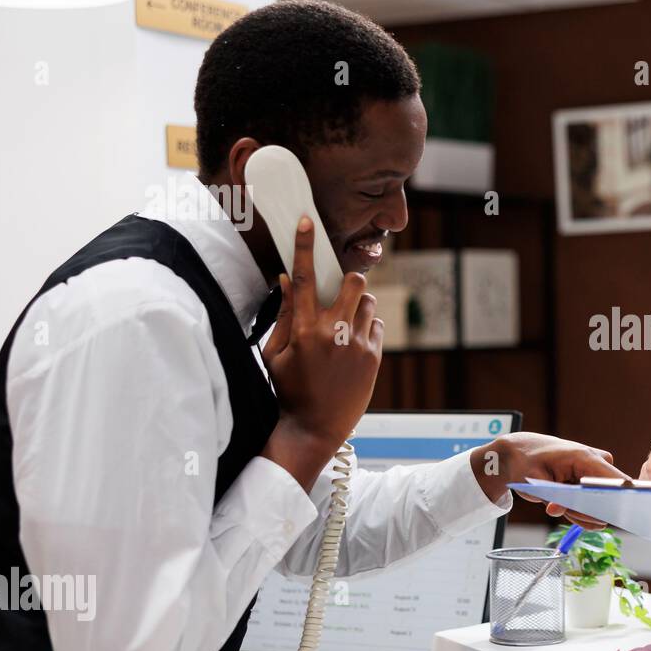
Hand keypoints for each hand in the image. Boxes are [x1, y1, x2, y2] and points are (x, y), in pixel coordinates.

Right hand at [260, 218, 382, 485]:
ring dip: (357, 305)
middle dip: (350, 278)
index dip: (303, 246)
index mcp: (303, 330)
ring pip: (368, 301)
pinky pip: (376, 324)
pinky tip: (352, 344)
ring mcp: (357, 345)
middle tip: (342, 289)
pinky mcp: (374, 358)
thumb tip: (285, 279)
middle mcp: (333, 333)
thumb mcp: (274, 353)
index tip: (307, 221)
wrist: (313, 428)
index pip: (303, 278)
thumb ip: (282, 315)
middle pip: (354, 282)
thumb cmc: (288, 390)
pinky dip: (366, 326)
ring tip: (343, 325)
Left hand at [471, 432, 625, 528]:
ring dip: (579, 511)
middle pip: (609, 498)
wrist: (521, 452)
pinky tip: (563, 504)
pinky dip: (578, 510)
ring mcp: (597, 469)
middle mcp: (598, 461)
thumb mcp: (534, 481)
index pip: (618, 483)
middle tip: (560, 508)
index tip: (605, 518)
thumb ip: (551, 498)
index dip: (618, 503)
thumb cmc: (526, 462)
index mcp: (586, 458)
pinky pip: (594, 504)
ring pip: (600, 505)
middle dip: (586, 512)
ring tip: (557, 503)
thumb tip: (560, 511)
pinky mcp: (593, 478)